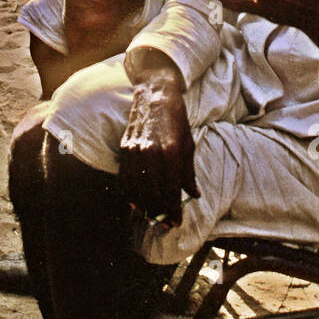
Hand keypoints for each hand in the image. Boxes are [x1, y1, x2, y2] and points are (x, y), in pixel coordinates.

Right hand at [117, 72, 198, 227]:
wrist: (156, 94)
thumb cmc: (176, 119)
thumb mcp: (188, 143)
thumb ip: (189, 172)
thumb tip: (194, 194)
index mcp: (171, 152)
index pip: (171, 190)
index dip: (173, 210)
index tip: (176, 223)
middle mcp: (151, 153)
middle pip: (153, 193)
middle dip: (159, 213)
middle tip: (165, 224)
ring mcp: (135, 150)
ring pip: (137, 188)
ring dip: (144, 207)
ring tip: (152, 217)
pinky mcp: (125, 148)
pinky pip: (125, 177)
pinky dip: (129, 193)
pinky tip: (135, 202)